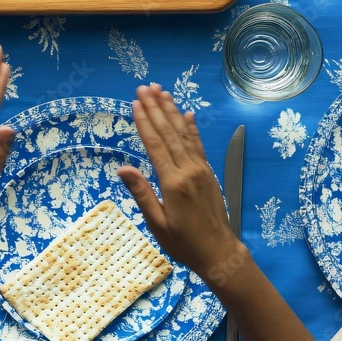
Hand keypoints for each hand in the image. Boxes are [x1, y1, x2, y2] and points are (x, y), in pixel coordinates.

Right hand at [117, 84, 237, 279]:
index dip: (144, 122)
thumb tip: (122, 170)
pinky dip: (192, 127)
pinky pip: (198, 144)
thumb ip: (142, 193)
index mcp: (173, 182)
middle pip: (169, 133)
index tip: (135, 103)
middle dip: (156, 108)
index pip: (155, 145)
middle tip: (145, 87)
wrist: (218, 252)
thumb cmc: (183, 243)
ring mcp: (201, 169)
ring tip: (162, 92)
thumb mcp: (157, 223)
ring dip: (172, 111)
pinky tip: (187, 114)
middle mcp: (188, 170)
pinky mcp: (208, 172)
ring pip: (183, 134)